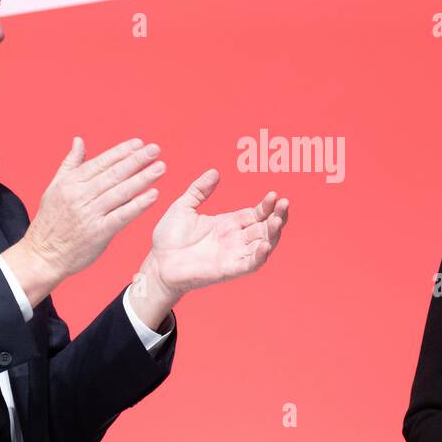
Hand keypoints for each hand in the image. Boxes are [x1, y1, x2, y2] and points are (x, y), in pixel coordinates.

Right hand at [4, 137, 164, 305]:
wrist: (42, 255)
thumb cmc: (50, 222)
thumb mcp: (54, 187)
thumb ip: (70, 163)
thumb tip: (79, 140)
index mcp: (71, 183)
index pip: (101, 162)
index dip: (122, 152)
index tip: (139, 143)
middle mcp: (80, 196)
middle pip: (113, 174)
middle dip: (136, 160)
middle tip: (155, 150)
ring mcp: (90, 214)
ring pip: (120, 192)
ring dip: (142, 179)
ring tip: (160, 168)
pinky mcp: (98, 232)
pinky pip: (122, 216)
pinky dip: (138, 205)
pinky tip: (153, 195)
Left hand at [143, 169, 288, 298]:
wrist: (157, 262)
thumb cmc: (168, 238)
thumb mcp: (184, 207)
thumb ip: (199, 190)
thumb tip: (215, 172)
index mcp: (227, 224)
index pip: (255, 214)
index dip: (267, 206)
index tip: (274, 195)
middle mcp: (234, 239)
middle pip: (264, 228)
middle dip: (277, 216)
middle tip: (284, 203)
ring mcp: (232, 255)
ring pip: (262, 245)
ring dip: (273, 234)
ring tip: (279, 220)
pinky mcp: (227, 270)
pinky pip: (249, 264)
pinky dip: (259, 256)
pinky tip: (265, 244)